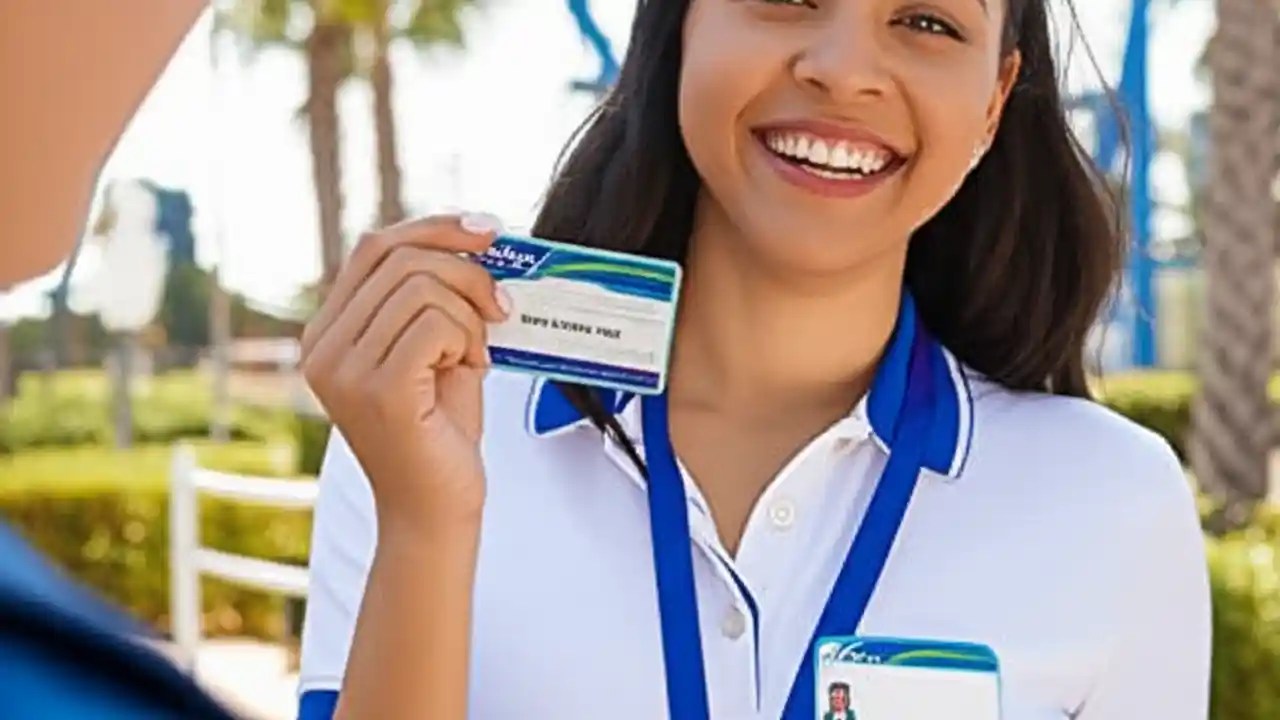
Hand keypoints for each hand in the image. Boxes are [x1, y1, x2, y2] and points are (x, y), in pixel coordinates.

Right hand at [300, 213, 508, 532]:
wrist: (436, 510)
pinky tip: (470, 370)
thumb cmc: (440, 433)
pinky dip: (468, 340)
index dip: (435, 227)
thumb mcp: (433, 350)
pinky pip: (437, 324)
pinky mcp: (379, 390)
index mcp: (328, 332)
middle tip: (500, 308)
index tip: (487, 229)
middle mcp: (323, 348)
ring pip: (424, 289)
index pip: (374, 248)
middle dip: (466, 272)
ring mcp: (345, 370)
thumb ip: (433, 298)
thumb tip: (473, 236)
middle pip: (401, 259)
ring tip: (474, 356)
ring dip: (469, 317)